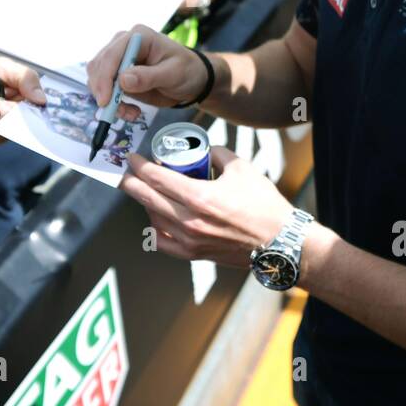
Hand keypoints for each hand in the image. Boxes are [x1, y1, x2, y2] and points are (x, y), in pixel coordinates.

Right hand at [86, 25, 208, 108]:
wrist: (191, 81)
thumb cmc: (186, 71)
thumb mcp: (173, 74)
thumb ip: (149, 77)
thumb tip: (123, 80)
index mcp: (138, 36)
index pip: (112, 54)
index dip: (105, 78)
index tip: (105, 101)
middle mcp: (123, 43)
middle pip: (99, 66)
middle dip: (103, 91)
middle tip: (117, 113)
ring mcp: (118, 59)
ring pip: (97, 78)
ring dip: (108, 100)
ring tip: (131, 113)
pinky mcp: (117, 74)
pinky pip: (104, 89)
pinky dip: (112, 104)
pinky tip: (130, 111)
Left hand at [119, 147, 292, 267]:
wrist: (279, 242)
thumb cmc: (264, 206)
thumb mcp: (242, 168)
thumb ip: (218, 154)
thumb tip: (204, 150)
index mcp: (200, 197)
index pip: (158, 179)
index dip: (140, 167)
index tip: (132, 158)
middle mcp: (190, 221)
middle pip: (147, 199)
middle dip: (132, 183)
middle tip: (127, 173)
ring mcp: (190, 241)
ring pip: (153, 219)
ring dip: (145, 204)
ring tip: (147, 192)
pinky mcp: (194, 255)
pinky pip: (163, 242)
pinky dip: (155, 228)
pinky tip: (157, 218)